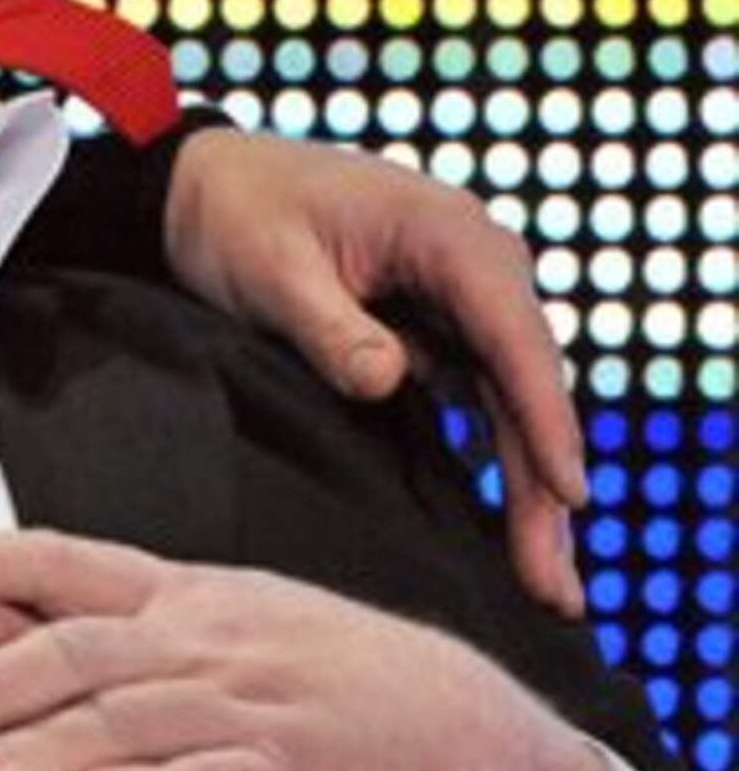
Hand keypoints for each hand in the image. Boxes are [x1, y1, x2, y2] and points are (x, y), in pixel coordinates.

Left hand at [0, 527, 666, 770]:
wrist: (460, 723)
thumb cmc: (329, 672)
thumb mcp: (229, 621)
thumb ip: (133, 625)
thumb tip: (19, 629)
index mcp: (185, 594)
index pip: (63, 559)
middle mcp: (208, 636)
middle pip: (78, 647)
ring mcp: (252, 697)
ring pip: (130, 716)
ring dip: (47, 746)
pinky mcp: (297, 762)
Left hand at [162, 130, 586, 614]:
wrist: (204, 186)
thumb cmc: (237, 214)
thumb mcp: (271, 270)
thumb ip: (329, 326)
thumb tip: (390, 380)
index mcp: (450, 237)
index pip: (515, 340)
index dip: (544, 422)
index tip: (567, 495)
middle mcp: (477, 265)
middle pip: (527, 386)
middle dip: (547, 485)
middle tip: (556, 584)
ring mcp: (463, 299)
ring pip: (511, 403)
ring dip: (530, 487)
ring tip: (545, 580)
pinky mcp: (440, 327)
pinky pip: (482, 400)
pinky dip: (497, 460)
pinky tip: (510, 528)